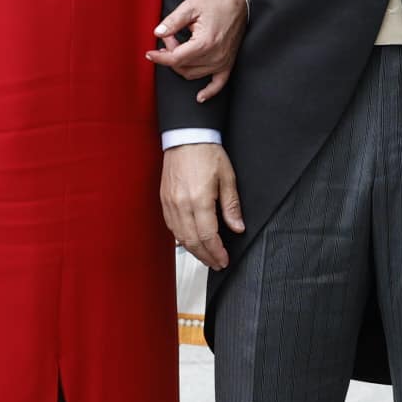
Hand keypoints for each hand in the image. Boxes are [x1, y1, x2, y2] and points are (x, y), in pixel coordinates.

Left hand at [148, 0, 247, 100]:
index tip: (149, 54)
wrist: (238, 1)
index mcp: (205, 42)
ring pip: (194, 74)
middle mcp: (215, 55)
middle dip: (170, 54)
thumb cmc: (215, 2)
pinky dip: (209, 92)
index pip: (176, 58)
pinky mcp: (228, 63)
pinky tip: (200, 97)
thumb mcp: (190, 7)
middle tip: (169, 37)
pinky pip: (218, 84)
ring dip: (181, 65)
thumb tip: (157, 33)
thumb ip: (173, 21)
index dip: (160, 57)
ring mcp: (223, 61)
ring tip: (178, 46)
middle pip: (183, 66)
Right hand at [162, 143, 243, 268]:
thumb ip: (231, 205)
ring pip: (180, 237)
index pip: (208, 236)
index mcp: (199, 199)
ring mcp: (170, 203)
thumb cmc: (207, 153)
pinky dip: (181, 238)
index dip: (216, 252)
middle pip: (192, 241)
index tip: (224, 260)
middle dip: (206, 256)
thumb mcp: (227, 177)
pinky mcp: (164, 200)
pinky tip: (190, 241)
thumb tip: (237, 227)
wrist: (186, 137)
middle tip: (216, 263)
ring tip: (206, 256)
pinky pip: (171, 227)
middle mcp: (181, 204)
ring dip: (193, 250)